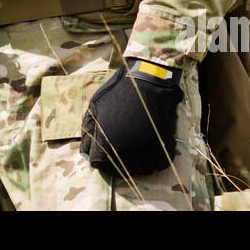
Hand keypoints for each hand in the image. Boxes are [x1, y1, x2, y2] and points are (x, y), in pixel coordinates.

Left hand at [80, 60, 183, 176]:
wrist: (146, 79)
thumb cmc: (118, 92)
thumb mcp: (95, 107)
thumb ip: (88, 131)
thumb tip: (85, 154)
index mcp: (105, 141)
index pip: (100, 165)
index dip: (103, 159)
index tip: (107, 152)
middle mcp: (125, 148)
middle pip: (123, 170)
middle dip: (123, 162)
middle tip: (126, 149)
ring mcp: (146, 147)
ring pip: (143, 170)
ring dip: (141, 163)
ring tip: (140, 148)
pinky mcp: (164, 144)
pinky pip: (161, 164)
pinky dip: (158, 159)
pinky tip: (154, 146)